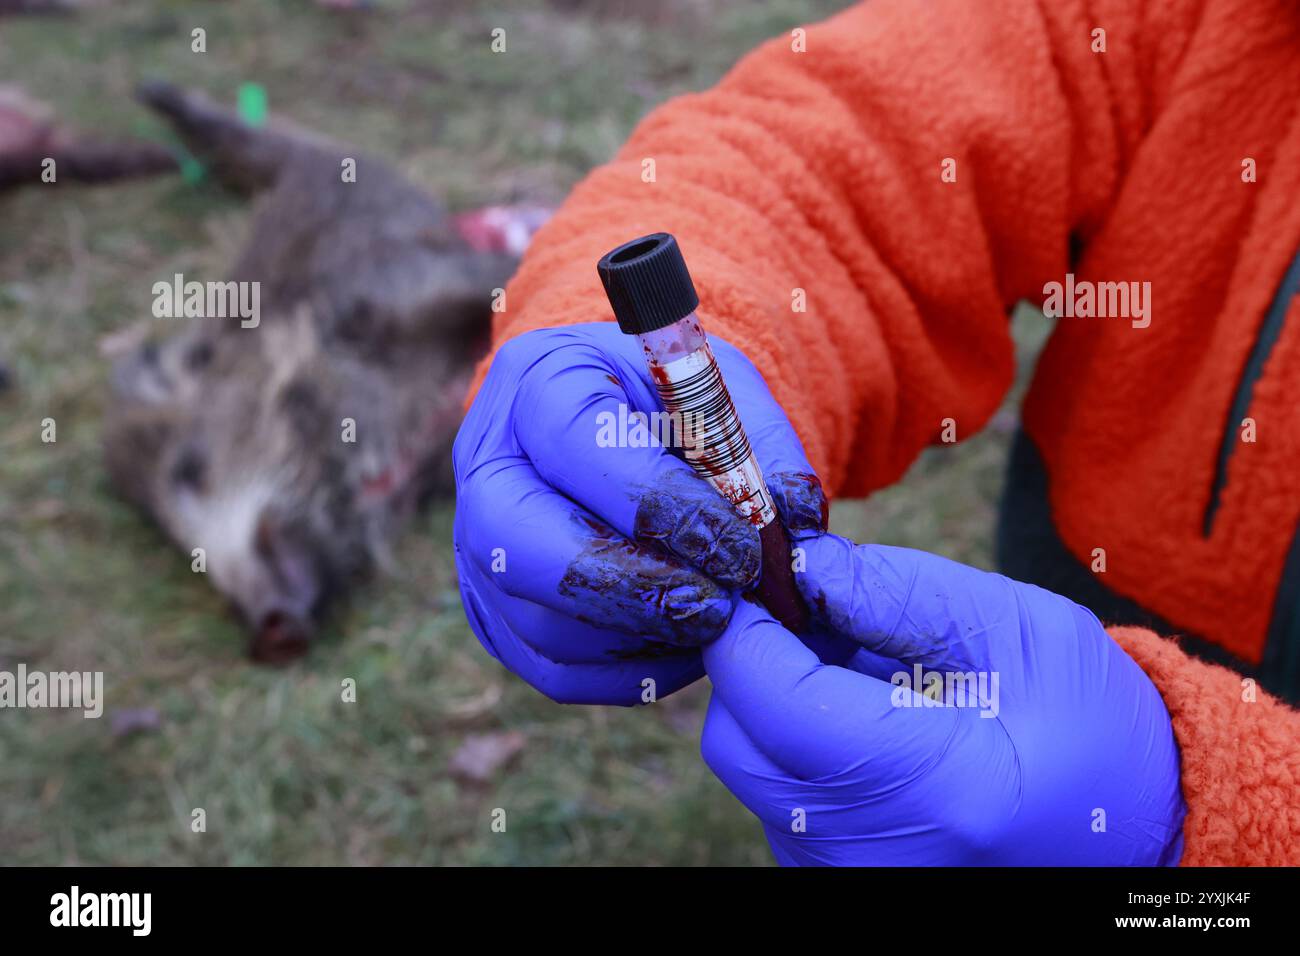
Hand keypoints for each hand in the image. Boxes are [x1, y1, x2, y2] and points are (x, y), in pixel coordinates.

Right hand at [453, 322, 826, 704]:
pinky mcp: (495, 615)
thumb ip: (756, 445)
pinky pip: (557, 671)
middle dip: (636, 588)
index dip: (665, 507)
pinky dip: (632, 673)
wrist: (615, 424)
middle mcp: (484, 467)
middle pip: (521, 546)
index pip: (580, 448)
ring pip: (544, 623)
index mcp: (535, 382)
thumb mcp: (719, 389)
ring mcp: (475, 550)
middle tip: (722, 607)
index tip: (741, 547)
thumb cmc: (669, 402)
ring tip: (719, 620)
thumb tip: (789, 523)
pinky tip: (689, 645)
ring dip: (645, 637)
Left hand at [701, 536, 1186, 864]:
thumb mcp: (1018, 632)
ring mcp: (847, 880)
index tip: (765, 572)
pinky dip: (801, 745)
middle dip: (756, 660)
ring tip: (868, 671)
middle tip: (817, 613)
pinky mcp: (838, 880)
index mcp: (928, 788)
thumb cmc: (1093, 729)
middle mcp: (869, 856)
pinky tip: (872, 720)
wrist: (1139, 835)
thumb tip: (801, 562)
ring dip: (780, 702)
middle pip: (737, 738)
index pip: (771, 697)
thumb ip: (899, 592)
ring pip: (753, 768)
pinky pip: (782, 798)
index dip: (748, 622)